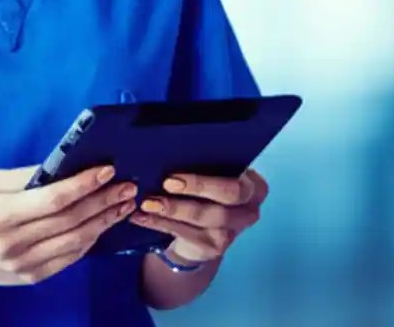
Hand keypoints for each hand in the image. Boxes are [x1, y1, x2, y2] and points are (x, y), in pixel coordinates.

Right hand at [0, 165, 137, 286]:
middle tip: (127, 186)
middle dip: (102, 201)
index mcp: (0, 214)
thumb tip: (64, 167)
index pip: (52, 200)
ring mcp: (23, 264)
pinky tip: (101, 225)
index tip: (106, 170)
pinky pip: (69, 258)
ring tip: (123, 204)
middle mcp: (13, 243)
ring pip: (75, 242)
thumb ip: (25, 176)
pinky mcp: (31, 277)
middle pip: (70, 221)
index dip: (83, 185)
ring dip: (104, 222)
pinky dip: (89, 240)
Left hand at [129, 168, 268, 264]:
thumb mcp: (209, 177)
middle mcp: (249, 210)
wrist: (200, 235)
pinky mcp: (213, 248)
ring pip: (203, 217)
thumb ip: (202, 164)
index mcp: (253, 187)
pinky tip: (141, 217)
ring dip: (171, 209)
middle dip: (196, 188)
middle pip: (226, 196)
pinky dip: (159, 223)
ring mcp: (232, 232)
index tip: (175, 176)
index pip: (237, 181)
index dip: (207, 180)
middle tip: (165, 183)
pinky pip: (184, 233)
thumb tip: (169, 146)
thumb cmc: (204, 194)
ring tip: (146, 203)